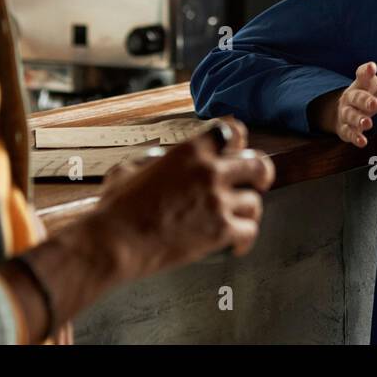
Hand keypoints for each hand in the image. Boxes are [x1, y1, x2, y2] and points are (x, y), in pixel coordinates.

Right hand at [90, 117, 274, 280]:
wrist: (114, 242)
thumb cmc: (116, 209)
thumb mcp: (129, 170)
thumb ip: (150, 162)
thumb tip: (152, 163)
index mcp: (190, 151)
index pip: (232, 131)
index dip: (240, 140)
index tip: (239, 150)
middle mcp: (209, 171)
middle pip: (258, 165)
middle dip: (262, 174)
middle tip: (260, 183)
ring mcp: (218, 201)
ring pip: (255, 203)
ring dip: (248, 212)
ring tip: (238, 221)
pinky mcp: (221, 230)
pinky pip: (249, 232)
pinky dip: (244, 240)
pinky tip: (236, 245)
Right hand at [316, 61, 376, 147]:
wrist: (347, 107)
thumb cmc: (373, 93)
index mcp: (363, 83)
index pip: (363, 74)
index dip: (366, 70)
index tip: (372, 67)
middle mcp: (352, 96)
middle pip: (357, 97)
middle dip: (364, 100)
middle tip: (375, 105)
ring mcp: (347, 112)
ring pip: (350, 115)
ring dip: (358, 119)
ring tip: (368, 124)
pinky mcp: (345, 128)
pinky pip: (348, 132)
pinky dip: (355, 137)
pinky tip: (363, 142)